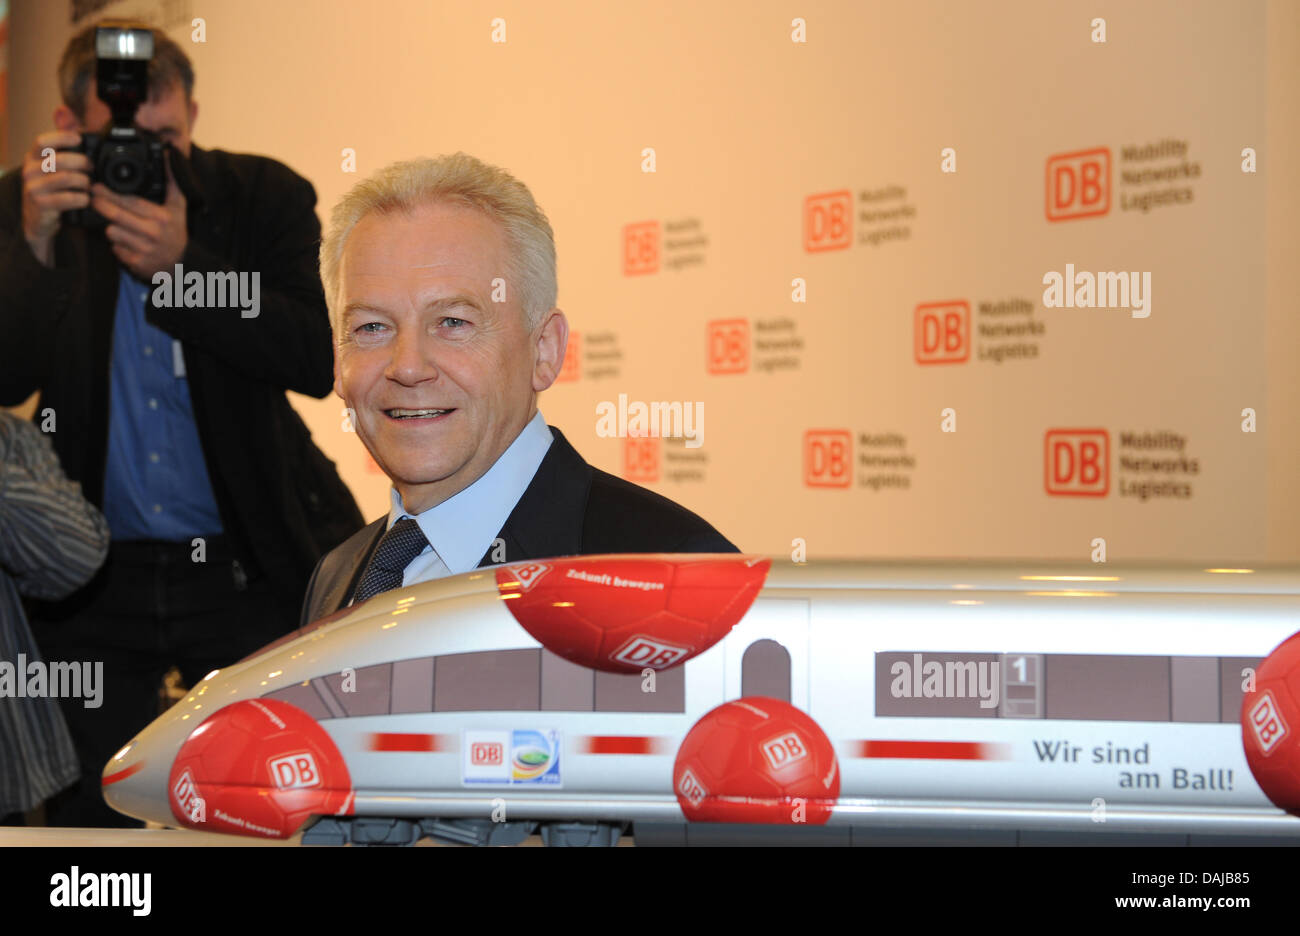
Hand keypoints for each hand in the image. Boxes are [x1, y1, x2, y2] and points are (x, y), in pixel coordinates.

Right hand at [20, 130, 89, 265]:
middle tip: (92, 168)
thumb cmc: (51, 188)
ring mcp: (32, 188)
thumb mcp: (53, 164)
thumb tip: (63, 111)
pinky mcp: (40, 205)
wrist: (39, 219)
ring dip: (84, 182)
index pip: (42, 141)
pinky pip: (66, 199)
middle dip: (82, 162)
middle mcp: (29, 170)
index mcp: (32, 157)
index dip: (61, 137)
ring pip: (65, 178)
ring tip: (89, 185)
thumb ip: (60, 139)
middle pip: (59, 160)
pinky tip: (86, 199)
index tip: (80, 138)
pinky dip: (81, 199)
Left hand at [92, 157, 187, 280]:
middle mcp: (152, 233)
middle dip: (100, 205)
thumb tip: (168, 155)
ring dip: (109, 225)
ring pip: (112, 232)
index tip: (96, 186)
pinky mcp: (136, 262)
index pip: (129, 202)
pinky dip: (116, 244)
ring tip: (114, 221)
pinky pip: (115, 248)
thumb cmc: (176, 230)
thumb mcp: (179, 206)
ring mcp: (144, 249)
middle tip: (93, 197)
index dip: (109, 193)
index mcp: (161, 217)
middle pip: (115, 215)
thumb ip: (172, 180)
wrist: (181, 263)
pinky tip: (124, 240)